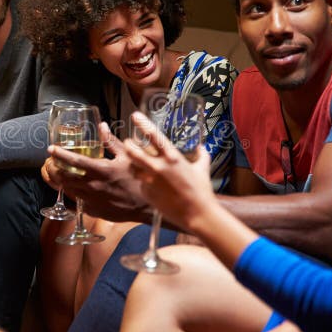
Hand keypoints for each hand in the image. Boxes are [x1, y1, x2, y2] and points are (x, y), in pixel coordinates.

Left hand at [42, 122, 149, 222]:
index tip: (51, 149)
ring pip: (67, 190)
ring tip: (59, 174)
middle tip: (51, 163)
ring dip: (60, 181)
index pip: (74, 162)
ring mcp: (91, 200)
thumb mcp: (126, 157)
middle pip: (64, 177)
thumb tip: (102, 127)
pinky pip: (75, 202)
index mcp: (101, 171)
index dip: (60, 154)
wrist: (145, 206)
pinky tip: (72, 188)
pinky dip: (71, 193)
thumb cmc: (138, 180)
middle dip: (54, 169)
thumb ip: (111, 142)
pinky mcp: (92, 210)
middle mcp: (93, 186)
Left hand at [121, 112, 215, 230]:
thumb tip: (201, 147)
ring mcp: (151, 181)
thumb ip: (202, 155)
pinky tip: (148, 182)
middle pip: (133, 150)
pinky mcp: (147, 193)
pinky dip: (143, 180)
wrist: (198, 215)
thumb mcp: (203, 168)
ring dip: (131, 162)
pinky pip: (140, 182)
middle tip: (129, 142)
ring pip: (132, 166)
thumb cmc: (202, 191)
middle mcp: (159, 167)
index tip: (135, 116)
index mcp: (172, 157)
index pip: (153, 135)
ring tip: (134, 161)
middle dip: (129, 144)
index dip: (142, 123)